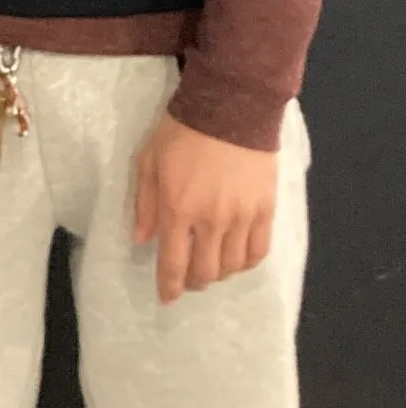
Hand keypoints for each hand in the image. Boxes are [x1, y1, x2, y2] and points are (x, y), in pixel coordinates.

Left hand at [133, 110, 279, 304]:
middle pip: (205, 272)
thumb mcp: (149, 161)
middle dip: (193, 282)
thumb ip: (145, 203)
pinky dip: (246, 263)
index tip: (166, 298)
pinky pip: (259, 251)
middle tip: (188, 279)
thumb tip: (142, 240)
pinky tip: (237, 259)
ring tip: (211, 266)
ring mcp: (242, 217)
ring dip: (219, 274)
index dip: (169, 287)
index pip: (173, 263)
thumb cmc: (181, 131)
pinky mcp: (265, 210)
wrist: (230, 108)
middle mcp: (211, 220)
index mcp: (178, 209)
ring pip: (232, 266)